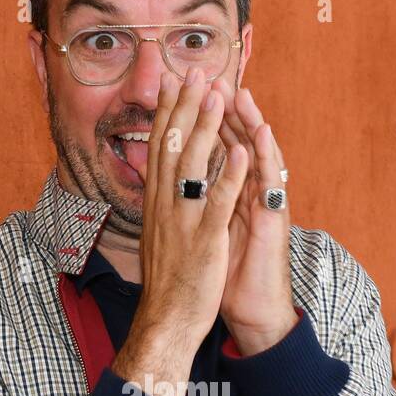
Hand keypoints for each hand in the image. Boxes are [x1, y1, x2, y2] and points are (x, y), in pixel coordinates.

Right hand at [111, 67, 248, 395]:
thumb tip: (159, 187)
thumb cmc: (166, 285)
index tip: (174, 83)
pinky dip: (229, 175)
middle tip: (194, 72)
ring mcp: (183, 222)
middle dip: (184, 107)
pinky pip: (217, 203)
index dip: (168, 114)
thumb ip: (161, 209)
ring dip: (206, 128)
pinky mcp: (203, 241)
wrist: (164, 323)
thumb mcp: (157, 239)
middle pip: (172, 147)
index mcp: (155, 205)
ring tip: (217, 96)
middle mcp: (164, 207)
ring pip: (192, 166)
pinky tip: (240, 150)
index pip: (160, 150)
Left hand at [210, 78, 297, 355]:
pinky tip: (260, 134)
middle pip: (238, 145)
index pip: (215, 152)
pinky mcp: (274, 220)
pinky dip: (263, 158)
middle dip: (226, 112)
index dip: (202, 123)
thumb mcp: (206, 234)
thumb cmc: (227, 274)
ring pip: (257, 156)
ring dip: (250, 123)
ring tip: (240, 93)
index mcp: (229, 196)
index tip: (185, 96)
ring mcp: (264, 204)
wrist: (252, 311)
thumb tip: (179, 188)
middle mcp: (249, 195)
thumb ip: (200, 207)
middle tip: (213, 78)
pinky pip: (269, 184)